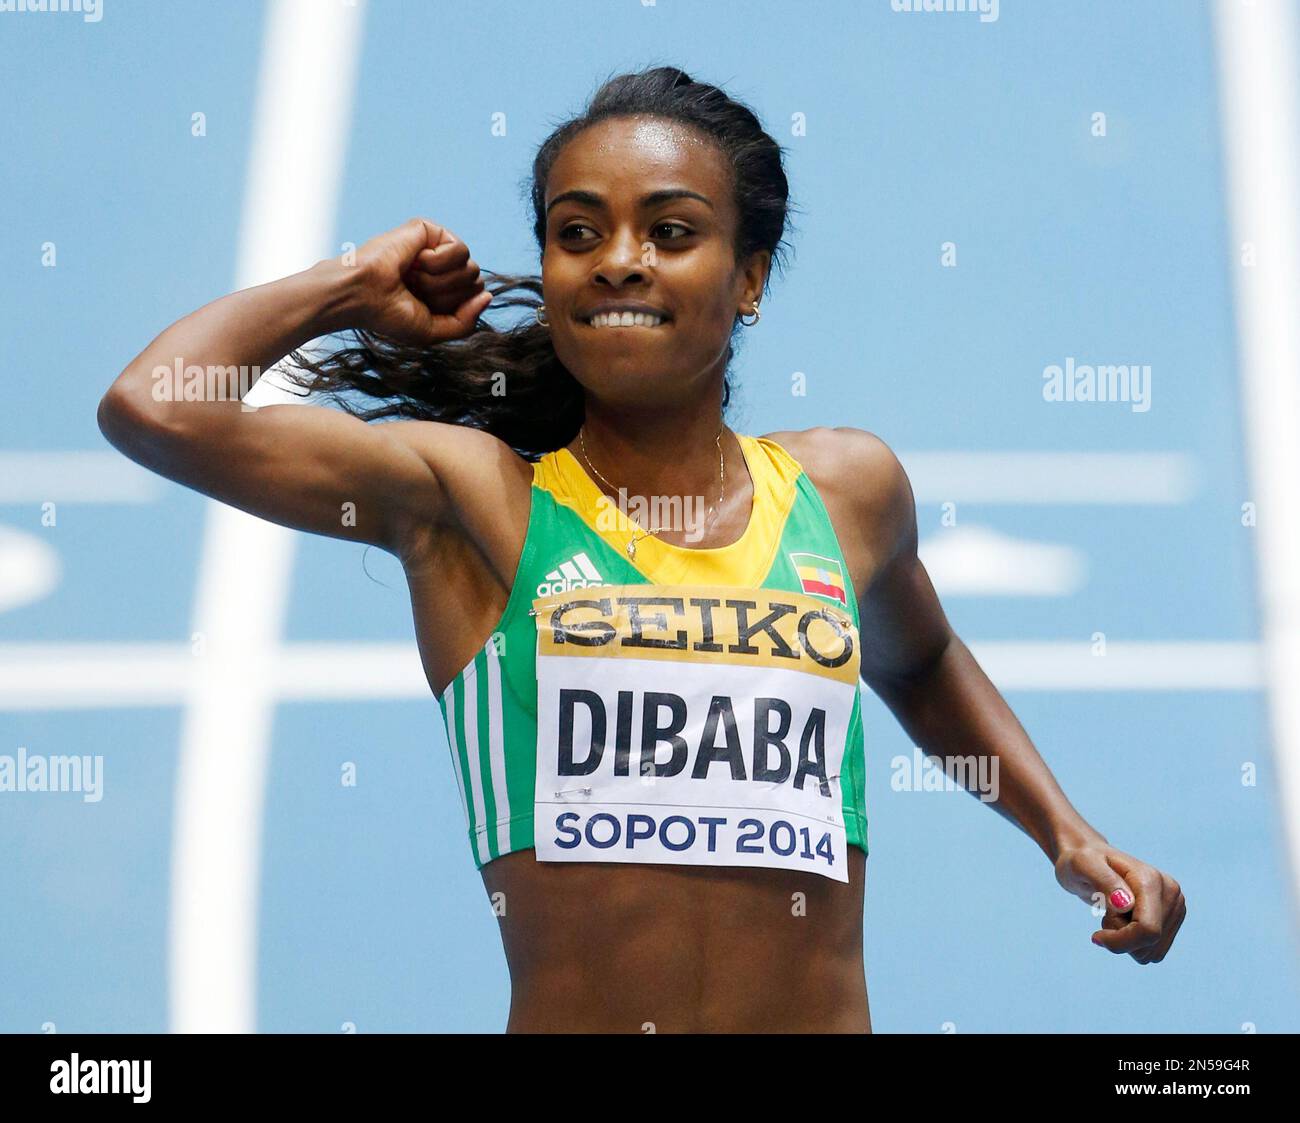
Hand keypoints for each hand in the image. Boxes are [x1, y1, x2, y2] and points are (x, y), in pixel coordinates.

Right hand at [348, 217, 491, 344]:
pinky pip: (460, 250)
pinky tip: (415, 260)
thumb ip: (466, 322)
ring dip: (439, 281)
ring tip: (411, 276)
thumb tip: (488, 296)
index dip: (455, 308)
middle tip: (414, 290)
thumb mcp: (433, 330)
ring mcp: (436, 248)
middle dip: (446, 295)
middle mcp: (442, 268)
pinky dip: (438, 262)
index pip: (476, 297)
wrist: (361, 294)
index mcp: (443, 290)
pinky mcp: (430, 229)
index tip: (424, 307)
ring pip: (471, 268)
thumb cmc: (389, 314)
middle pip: (476, 283)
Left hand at [1054, 842, 1185, 963]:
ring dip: (1127, 941)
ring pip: (1152, 951)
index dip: (1120, 941)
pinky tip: (1124, 922)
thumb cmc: (1082, 862)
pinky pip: (1153, 951)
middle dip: (1121, 938)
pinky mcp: (1172, 920)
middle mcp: (1171, 893)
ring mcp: (1175, 907)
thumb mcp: (1083, 865)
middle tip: (1106, 914)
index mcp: (1152, 880)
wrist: (1091, 862)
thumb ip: (1104, 881)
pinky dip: (1134, 944)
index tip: (1095, 937)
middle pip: (1150, 943)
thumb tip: (1127, 905)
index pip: (1147, 929)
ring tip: (1115, 914)